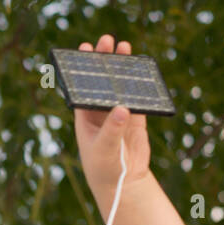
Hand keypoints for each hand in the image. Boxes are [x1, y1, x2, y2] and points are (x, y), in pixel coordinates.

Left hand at [72, 36, 151, 197]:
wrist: (123, 184)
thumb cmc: (104, 169)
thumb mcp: (103, 150)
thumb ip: (111, 130)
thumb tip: (122, 108)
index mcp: (85, 119)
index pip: (82, 90)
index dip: (82, 71)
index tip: (83, 51)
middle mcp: (100, 114)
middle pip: (101, 83)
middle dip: (103, 62)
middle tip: (106, 40)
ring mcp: (118, 114)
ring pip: (120, 86)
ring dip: (122, 68)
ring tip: (124, 47)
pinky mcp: (135, 119)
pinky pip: (138, 96)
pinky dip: (140, 83)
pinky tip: (141, 68)